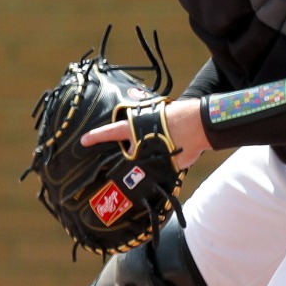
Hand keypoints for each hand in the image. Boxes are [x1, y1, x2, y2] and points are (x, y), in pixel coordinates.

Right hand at [81, 97, 209, 170]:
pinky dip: (165, 139)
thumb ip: (147, 163)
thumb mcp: (158, 158)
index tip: (83, 140)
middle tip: (144, 159)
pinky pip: (161, 131)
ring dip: (153, 144)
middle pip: (130, 135)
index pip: (109, 133)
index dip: (95, 137)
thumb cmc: (178, 141)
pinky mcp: (170, 115)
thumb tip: (139, 171)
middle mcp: (140, 119)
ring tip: (164, 155)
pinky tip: (174, 148)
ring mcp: (155, 115)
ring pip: (147, 133)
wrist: (202, 123)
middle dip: (135, 148)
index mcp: (132, 129)